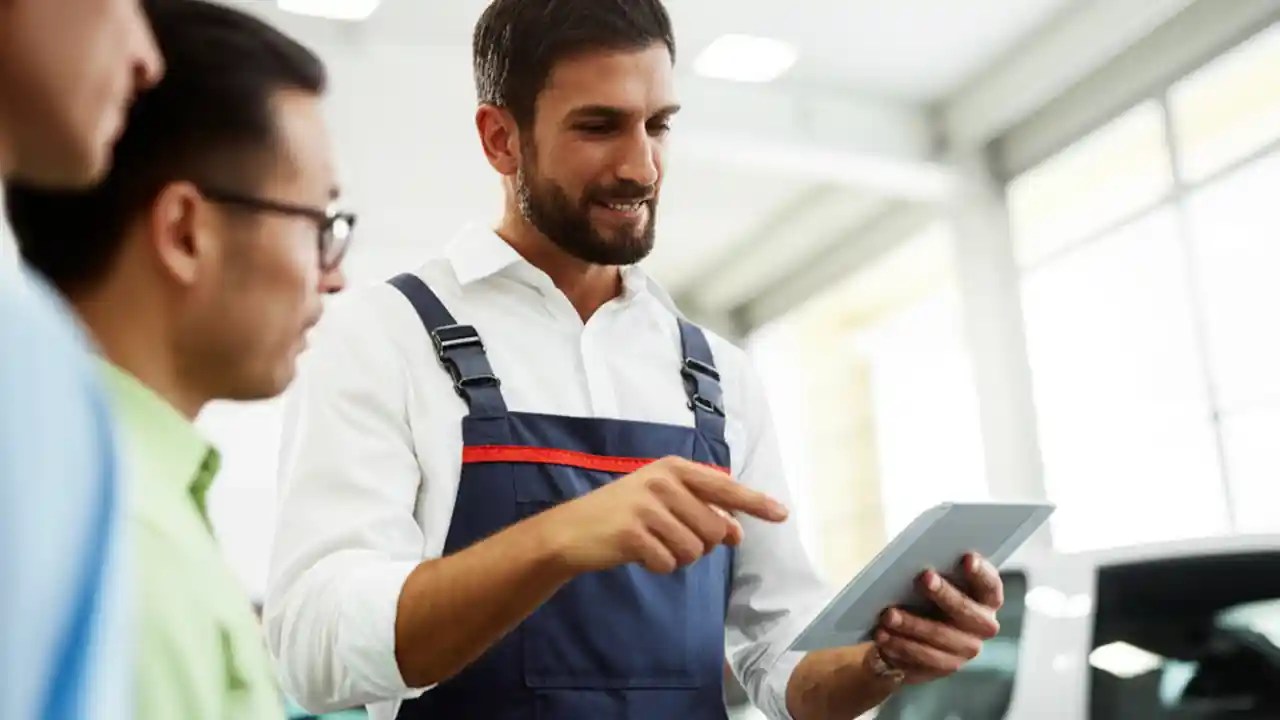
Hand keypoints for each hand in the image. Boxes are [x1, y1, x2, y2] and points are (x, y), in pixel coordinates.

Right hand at [538, 456, 788, 574]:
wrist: (571, 531)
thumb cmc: (623, 515)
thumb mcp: (663, 504)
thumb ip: (701, 512)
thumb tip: (737, 532)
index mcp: (673, 468)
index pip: (724, 486)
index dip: (755, 501)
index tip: (782, 514)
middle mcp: (663, 481)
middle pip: (713, 529)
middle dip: (700, 544)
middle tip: (670, 538)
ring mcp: (647, 505)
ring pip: (694, 550)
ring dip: (678, 556)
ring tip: (652, 544)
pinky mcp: (633, 532)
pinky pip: (669, 563)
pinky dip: (658, 566)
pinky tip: (637, 554)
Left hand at [871, 553, 1003, 684]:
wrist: (911, 632)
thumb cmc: (924, 595)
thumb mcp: (932, 581)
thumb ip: (935, 571)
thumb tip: (918, 558)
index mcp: (986, 599)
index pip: (990, 585)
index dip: (981, 572)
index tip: (967, 558)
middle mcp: (982, 626)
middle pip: (967, 611)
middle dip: (945, 595)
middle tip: (922, 578)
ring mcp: (964, 650)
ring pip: (941, 639)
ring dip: (914, 626)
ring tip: (889, 615)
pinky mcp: (943, 667)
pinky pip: (923, 660)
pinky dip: (901, 647)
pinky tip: (883, 637)